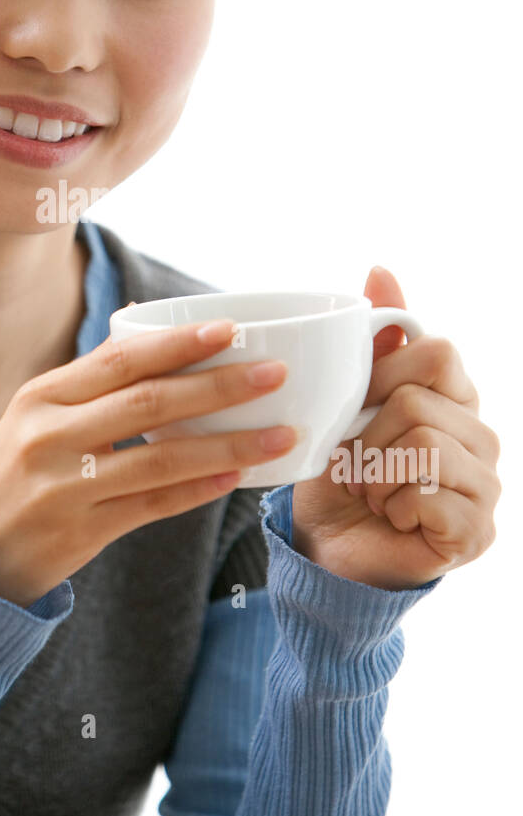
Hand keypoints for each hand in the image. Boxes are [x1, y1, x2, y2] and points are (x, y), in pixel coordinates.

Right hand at [0, 318, 296, 607]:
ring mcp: (64, 487)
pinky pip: (153, 506)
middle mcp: (50, 436)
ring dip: (227, 445)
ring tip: (279, 433)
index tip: (229, 329)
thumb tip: (152, 329)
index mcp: (43, 396)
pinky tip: (237, 477)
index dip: (177, 343)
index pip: (119, 360)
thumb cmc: (18, 471)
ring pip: (160, 459)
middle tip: (273, 373)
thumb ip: (93, 381)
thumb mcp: (38, 415)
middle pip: (147, 403)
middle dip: (218, 386)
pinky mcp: (81, 531)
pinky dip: (198, 490)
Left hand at [291, 267, 501, 589]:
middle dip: (366, 437)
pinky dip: (391, 507)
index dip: (382, 376)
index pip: (435, 351)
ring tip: (372, 491)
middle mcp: (482, 436)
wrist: (329, 546)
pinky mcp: (477, 531)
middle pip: (416, 401)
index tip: (358, 409)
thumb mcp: (348, 398)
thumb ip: (373, 340)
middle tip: (358, 464)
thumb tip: (381, 269)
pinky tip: (392, 517)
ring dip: (374, 474)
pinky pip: (428, 497)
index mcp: (456, 396)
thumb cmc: (341, 470)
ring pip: (422, 445)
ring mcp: (486, 485)